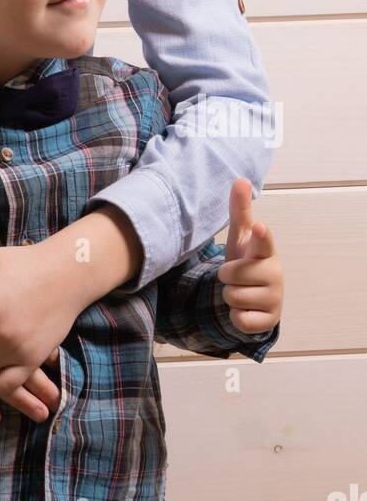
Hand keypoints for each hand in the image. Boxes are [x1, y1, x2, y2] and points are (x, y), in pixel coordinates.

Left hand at [218, 178, 283, 333]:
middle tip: (236, 275)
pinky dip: (236, 316)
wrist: (256, 296)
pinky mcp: (270, 321)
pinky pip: (239, 319)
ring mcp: (275, 298)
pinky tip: (246, 309)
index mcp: (266, 250)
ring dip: (230, 296)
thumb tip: (240, 179)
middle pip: (231, 274)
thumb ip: (240, 209)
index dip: (260, 234)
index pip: (264, 240)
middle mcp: (275, 273)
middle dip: (226, 276)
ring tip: (242, 291)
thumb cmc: (247, 260)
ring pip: (233, 297)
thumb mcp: (241, 236)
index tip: (258, 227)